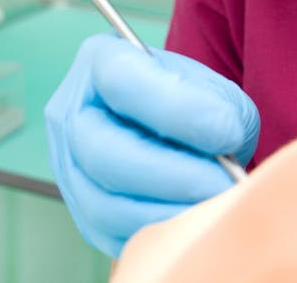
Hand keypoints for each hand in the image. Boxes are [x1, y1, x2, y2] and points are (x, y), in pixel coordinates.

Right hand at [45, 33, 259, 256]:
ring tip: (213, 205)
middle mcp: (72, 112)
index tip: (227, 131)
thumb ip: (218, 109)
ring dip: (167, 210)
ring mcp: (70, 166)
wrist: (183, 131)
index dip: (176, 109)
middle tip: (222, 183)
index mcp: (101, 60)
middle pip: (103, 151)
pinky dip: (158, 233)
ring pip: (103, 203)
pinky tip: (194, 221)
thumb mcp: (215, 90)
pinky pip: (111, 236)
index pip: (121, 80)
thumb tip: (222, 138)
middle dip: (170, 174)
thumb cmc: (196, 103)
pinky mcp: (83, 213)